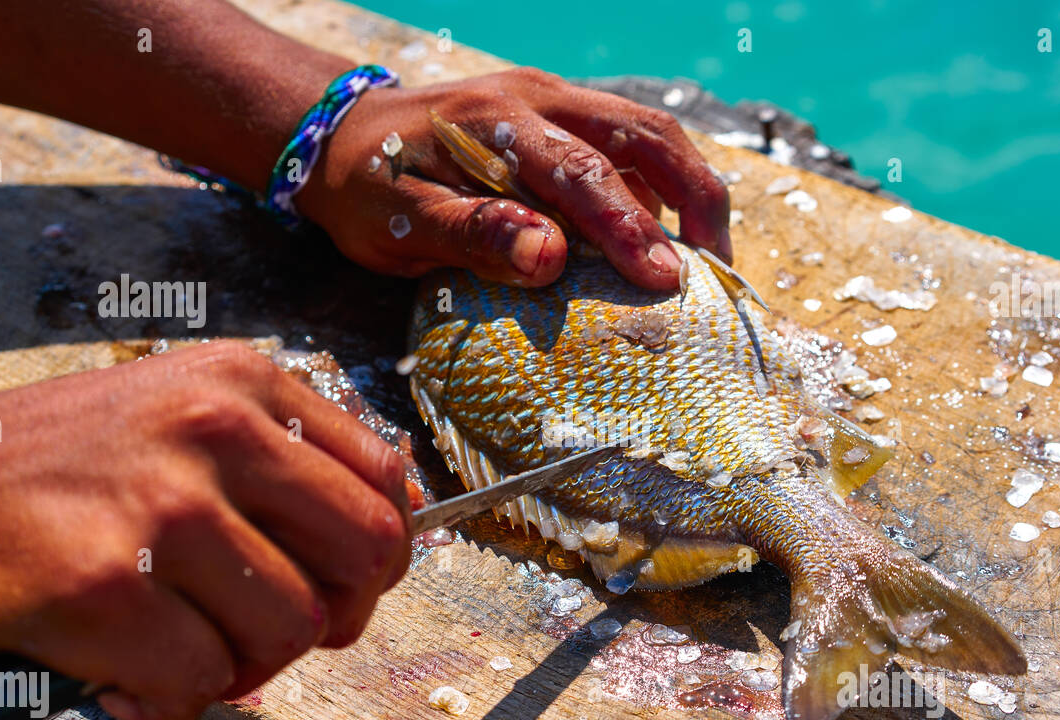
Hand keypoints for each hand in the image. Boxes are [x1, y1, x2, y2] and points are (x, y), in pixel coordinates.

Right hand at [0, 342, 412, 719]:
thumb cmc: (55, 474)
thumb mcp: (179, 417)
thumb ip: (280, 461)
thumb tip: (386, 536)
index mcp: (244, 381)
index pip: (386, 480)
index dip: (380, 556)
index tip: (342, 588)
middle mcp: (215, 425)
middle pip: (367, 552)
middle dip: (333, 617)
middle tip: (269, 634)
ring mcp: (163, 500)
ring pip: (292, 628)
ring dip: (243, 667)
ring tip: (180, 651)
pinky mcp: (103, 580)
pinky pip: (204, 680)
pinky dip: (171, 700)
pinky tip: (124, 676)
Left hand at [297, 68, 731, 289]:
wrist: (341, 135)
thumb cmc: (367, 189)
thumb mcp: (400, 223)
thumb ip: (474, 235)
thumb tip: (550, 258)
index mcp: (497, 124)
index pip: (582, 174)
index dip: (629, 230)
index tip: (667, 282)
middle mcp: (537, 98)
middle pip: (643, 134)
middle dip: (694, 200)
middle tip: (718, 270)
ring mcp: (554, 101)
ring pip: (647, 131)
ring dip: (689, 189)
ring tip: (709, 256)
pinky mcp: (561, 117)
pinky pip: (629, 142)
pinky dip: (661, 187)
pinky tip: (664, 235)